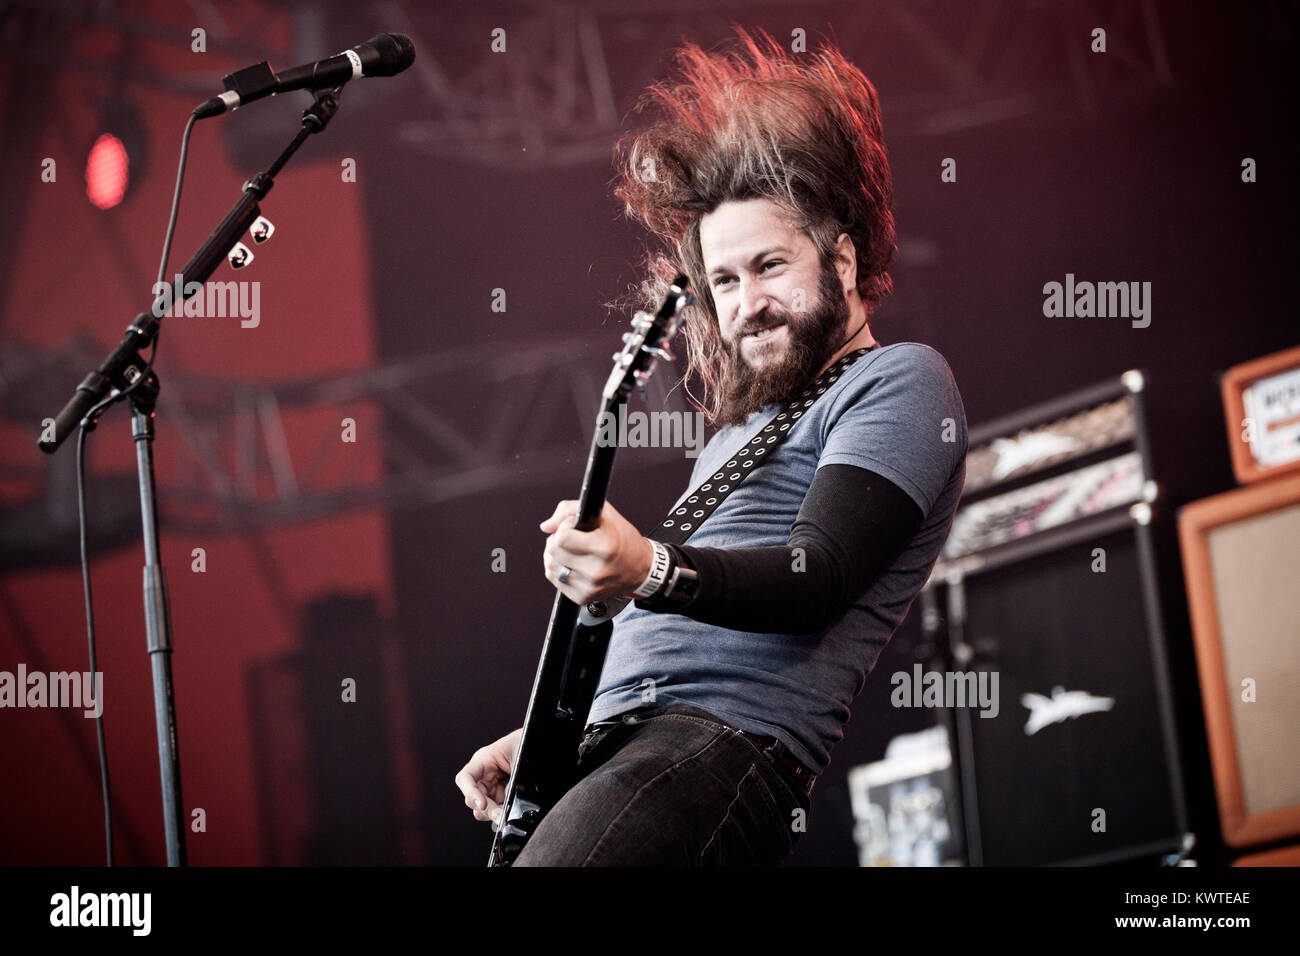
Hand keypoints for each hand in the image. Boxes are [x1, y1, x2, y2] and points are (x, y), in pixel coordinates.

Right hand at [455, 727, 521, 823]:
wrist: (539, 743)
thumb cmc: (527, 742)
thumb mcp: (519, 758)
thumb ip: (511, 781)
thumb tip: (508, 804)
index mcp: (484, 760)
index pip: (465, 778)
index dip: (470, 793)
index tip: (482, 804)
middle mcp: (484, 775)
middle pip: (472, 798)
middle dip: (485, 809)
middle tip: (500, 815)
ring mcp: (492, 787)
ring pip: (482, 809)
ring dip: (493, 814)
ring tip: (506, 815)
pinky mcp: (501, 796)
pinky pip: (496, 810)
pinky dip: (502, 815)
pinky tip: (511, 812)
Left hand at [540, 500, 654, 605]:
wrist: (641, 568)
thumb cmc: (624, 540)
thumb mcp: (604, 513)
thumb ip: (569, 510)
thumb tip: (546, 526)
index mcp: (604, 547)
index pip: (562, 538)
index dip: (563, 528)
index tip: (572, 527)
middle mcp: (597, 570)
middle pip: (553, 552)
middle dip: (557, 540)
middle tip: (570, 538)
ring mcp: (590, 586)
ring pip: (551, 567)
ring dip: (554, 555)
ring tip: (570, 551)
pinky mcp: (583, 597)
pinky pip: (555, 580)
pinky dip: (558, 570)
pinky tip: (572, 564)